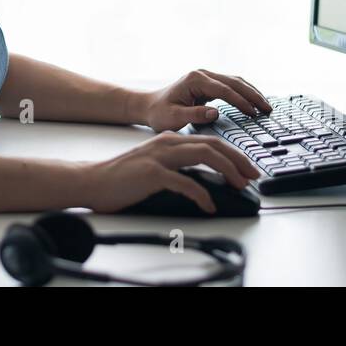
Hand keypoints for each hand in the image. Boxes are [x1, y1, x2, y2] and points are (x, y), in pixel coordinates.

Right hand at [82, 132, 260, 213]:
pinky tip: (209, 205)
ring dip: (227, 170)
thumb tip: (205, 181)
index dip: (233, 154)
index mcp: (169, 140)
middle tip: (252, 176)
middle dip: (238, 160)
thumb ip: (177, 166)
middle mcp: (167, 143)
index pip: (210, 141)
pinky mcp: (152, 173)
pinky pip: (185, 183)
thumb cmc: (122, 178)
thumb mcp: (155, 165)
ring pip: (204, 156)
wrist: (92, 181)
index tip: (247, 168)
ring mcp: (159, 157)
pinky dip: (202, 194)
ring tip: (239, 186)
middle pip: (213, 145)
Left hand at [137, 69, 271, 131]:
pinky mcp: (208, 84)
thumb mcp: (173, 118)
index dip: (240, 102)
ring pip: (235, 82)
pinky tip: (254, 102)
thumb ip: (194, 115)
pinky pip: (231, 86)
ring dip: (252, 93)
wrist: (149, 106)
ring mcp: (206, 77)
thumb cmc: (159, 113)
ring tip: (266, 106)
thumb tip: (215, 112)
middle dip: (253, 95)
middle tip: (267, 109)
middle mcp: (202, 75)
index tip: (253, 113)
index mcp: (195, 80)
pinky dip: (244, 93)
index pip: (224, 90)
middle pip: (234, 82)